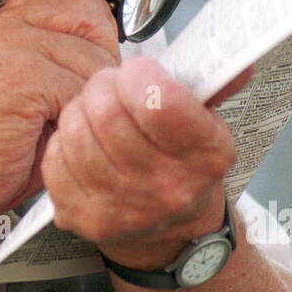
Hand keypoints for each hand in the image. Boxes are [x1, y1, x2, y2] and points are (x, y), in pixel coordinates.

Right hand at [0, 0, 120, 232]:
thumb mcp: (24, 90)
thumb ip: (58, 59)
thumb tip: (111, 55)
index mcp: (3, 24)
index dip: (92, 24)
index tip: (90, 59)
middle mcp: (5, 25)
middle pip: (89, 14)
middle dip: (102, 56)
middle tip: (85, 96)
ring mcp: (11, 44)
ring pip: (94, 56)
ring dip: (93, 96)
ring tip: (67, 121)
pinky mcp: (22, 74)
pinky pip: (82, 87)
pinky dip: (81, 118)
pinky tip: (57, 133)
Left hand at [42, 56, 252, 270]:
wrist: (172, 233)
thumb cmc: (184, 166)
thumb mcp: (210, 123)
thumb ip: (217, 83)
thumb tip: (237, 57)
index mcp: (204, 157)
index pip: (159, 101)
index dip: (140, 74)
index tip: (140, 72)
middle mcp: (165, 188)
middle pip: (107, 112)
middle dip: (103, 86)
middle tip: (111, 88)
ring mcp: (122, 209)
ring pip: (75, 132)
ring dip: (80, 111)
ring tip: (96, 115)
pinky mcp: (84, 219)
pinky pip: (55, 158)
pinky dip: (64, 143)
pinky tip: (84, 145)